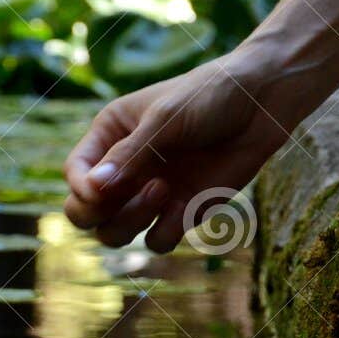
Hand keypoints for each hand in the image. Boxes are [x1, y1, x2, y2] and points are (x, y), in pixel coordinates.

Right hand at [62, 56, 293, 252]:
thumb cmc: (210, 96)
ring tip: (163, 189)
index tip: (101, 190)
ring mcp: (151, 194)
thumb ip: (130, 155)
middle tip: (124, 197)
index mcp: (110, 136)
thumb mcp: (166, 119)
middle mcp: (125, 169)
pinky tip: (187, 203)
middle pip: (86, 213)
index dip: (81, 189)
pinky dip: (167, 231)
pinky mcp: (181, 211)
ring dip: (132, 222)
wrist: (262, 104)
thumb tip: (92, 191)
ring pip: (116, 233)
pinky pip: (157, 240)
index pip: (76, 174)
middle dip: (99, 213)